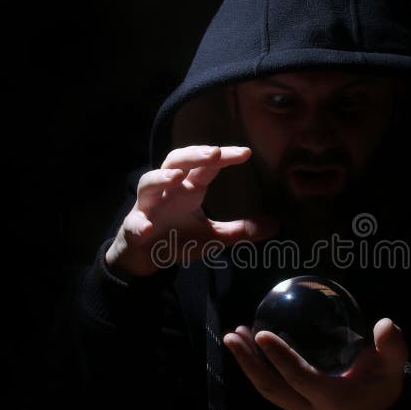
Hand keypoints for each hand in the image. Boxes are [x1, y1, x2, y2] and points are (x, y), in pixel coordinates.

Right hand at [105, 145, 277, 276]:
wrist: (145, 256)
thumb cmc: (178, 237)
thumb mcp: (215, 236)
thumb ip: (241, 230)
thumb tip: (276, 225)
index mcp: (189, 187)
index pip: (206, 165)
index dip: (223, 156)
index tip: (246, 153)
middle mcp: (168, 190)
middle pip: (176, 161)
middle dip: (194, 155)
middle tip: (214, 153)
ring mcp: (148, 206)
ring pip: (149, 183)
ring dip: (161, 178)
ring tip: (176, 178)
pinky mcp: (134, 226)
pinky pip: (134, 223)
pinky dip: (139, 225)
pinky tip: (147, 229)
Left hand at [223, 318, 408, 409]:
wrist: (379, 403)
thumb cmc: (385, 379)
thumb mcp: (394, 363)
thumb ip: (392, 346)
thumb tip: (385, 326)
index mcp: (335, 399)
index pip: (301, 379)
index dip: (281, 358)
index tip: (262, 334)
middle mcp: (313, 409)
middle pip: (272, 389)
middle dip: (249, 363)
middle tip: (233, 335)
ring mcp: (301, 408)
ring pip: (267, 389)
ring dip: (247, 364)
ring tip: (234, 336)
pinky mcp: (296, 402)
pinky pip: (271, 386)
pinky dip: (256, 366)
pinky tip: (248, 343)